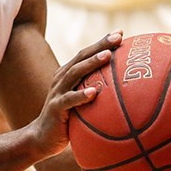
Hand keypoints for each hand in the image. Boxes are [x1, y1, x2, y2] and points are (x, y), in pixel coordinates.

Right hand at [26, 31, 121, 159]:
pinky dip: (81, 96)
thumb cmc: (68, 120)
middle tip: (117, 37)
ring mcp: (57, 92)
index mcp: (68, 74)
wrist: (42, 138)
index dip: (102, 41)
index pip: (86, 53)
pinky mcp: (55, 108)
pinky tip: (94, 93)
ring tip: (107, 56)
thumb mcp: (82, 103)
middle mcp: (62, 78)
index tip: (121, 33)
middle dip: (100, 45)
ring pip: (75, 73)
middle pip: (82, 56)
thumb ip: (96, 93)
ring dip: (91, 63)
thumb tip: (128, 93)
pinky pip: (69, 100)